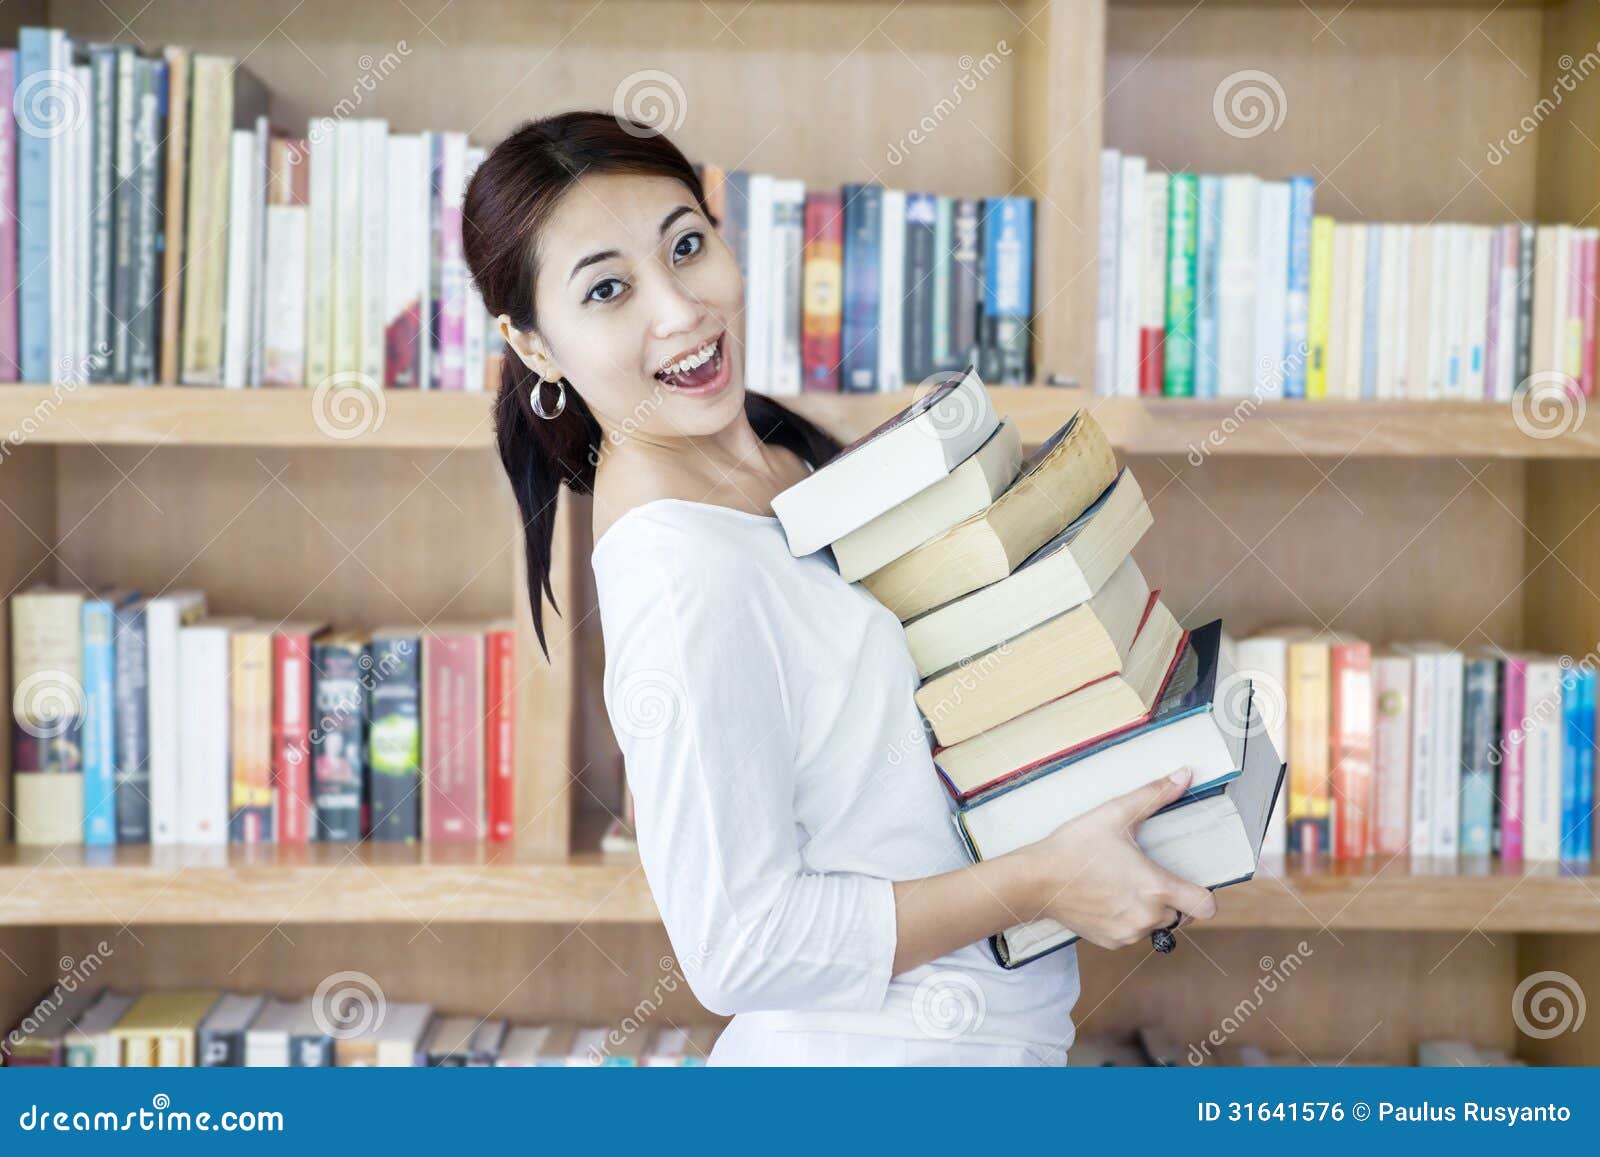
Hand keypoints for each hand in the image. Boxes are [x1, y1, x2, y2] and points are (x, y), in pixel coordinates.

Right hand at [1007, 768, 1218, 949]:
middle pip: (1182, 915)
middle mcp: (1147, 916)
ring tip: (1123, 886)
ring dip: (1149, 910)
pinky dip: (1128, 919)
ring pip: (1157, 925)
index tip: (1189, 882)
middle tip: (1146, 877)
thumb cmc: (1075, 845)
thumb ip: (1155, 795)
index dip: (1203, 894)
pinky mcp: (1112, 941)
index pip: (1206, 906)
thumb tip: (1185, 773)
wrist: (1036, 880)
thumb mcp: (1116, 813)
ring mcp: (1129, 932)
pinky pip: (1134, 933)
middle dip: (1171, 899)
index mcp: (1156, 887)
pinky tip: (1108, 899)